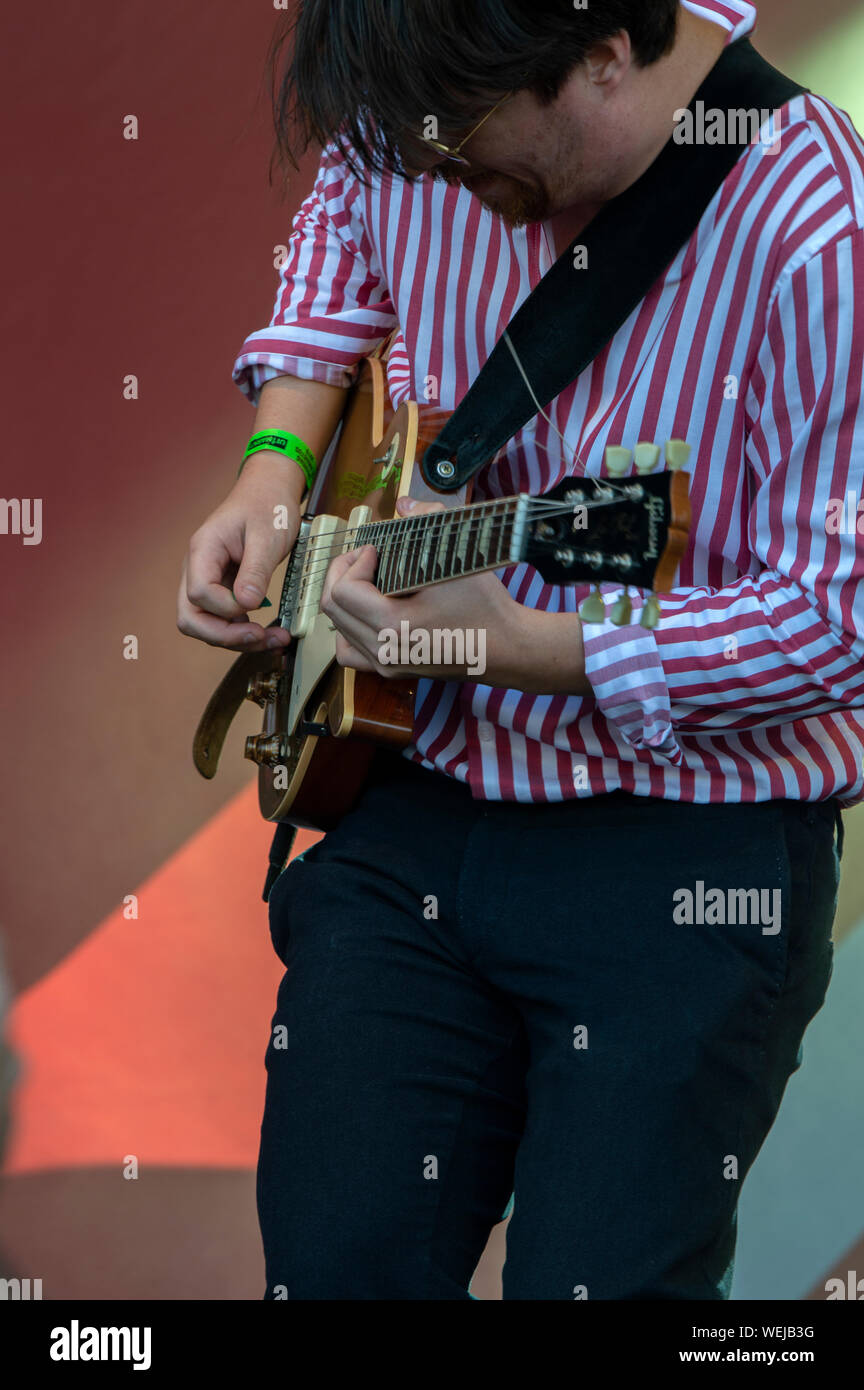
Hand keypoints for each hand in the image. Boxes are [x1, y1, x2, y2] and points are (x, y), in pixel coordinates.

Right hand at [177, 455, 298, 651]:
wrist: (269, 492)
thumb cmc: (267, 506)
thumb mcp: (267, 535)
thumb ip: (255, 569)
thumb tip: (247, 603)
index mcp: (203, 550)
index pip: (198, 593)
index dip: (226, 608)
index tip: (256, 607)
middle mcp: (197, 568)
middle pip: (191, 617)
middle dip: (224, 636)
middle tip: (259, 637)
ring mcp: (207, 580)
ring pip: (205, 624)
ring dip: (236, 639)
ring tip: (272, 639)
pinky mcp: (221, 589)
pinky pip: (223, 619)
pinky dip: (242, 632)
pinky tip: (267, 633)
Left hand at [321, 497, 590, 693]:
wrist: (508, 649)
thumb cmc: (485, 608)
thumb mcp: (456, 560)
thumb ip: (427, 523)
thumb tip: (405, 504)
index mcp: (391, 626)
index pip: (343, 590)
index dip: (354, 561)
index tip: (376, 549)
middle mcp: (383, 650)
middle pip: (334, 608)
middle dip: (344, 574)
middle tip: (366, 557)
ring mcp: (386, 665)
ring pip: (337, 629)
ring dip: (344, 600)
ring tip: (365, 581)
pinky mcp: (393, 670)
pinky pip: (351, 651)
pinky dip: (350, 629)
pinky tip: (369, 611)